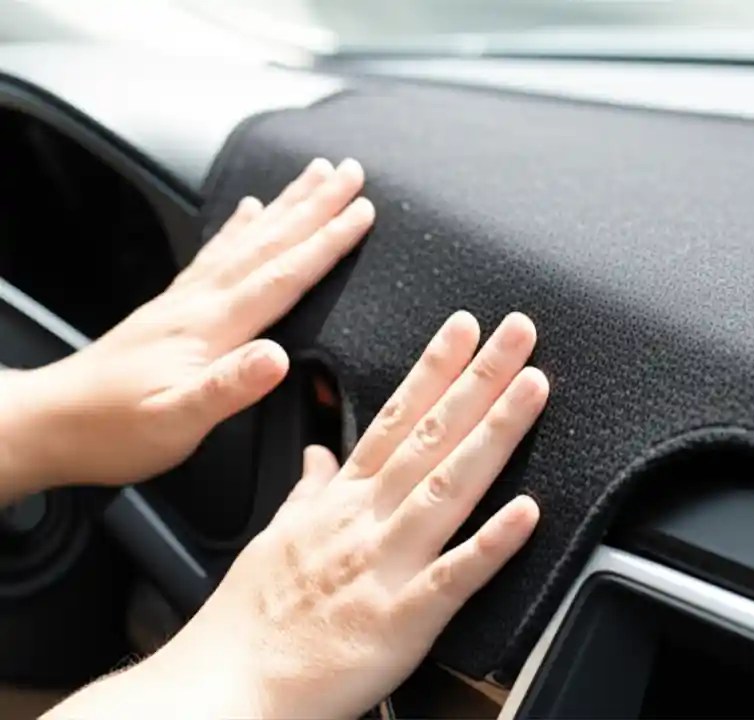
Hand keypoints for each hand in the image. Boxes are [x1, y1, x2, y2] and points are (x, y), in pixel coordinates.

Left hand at [0, 158, 372, 495]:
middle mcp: (200, 303)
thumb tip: (279, 357)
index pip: (282, 276)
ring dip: (285, 206)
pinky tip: (249, 211)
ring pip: (247, 240)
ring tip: (312, 175)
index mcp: (211, 327)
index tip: (362, 211)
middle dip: (314, 205)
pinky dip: (238, 228)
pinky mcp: (172, 308)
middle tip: (349, 170)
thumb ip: (229, 388)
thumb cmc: (113, 430)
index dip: (326, 242)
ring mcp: (184, 301)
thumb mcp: (176, 422)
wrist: (50, 425)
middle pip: (269, 243)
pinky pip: (216, 254)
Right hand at [68, 311, 548, 719]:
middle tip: (518, 331)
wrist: (227, 687)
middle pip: (432, 435)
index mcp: (343, 501)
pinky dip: (491, 543)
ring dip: (494, 433)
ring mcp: (387, 565)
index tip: (465, 327)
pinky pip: (455, 576)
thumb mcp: (278, 536)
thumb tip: (322, 450)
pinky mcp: (403, 619)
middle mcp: (368, 520)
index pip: (397, 418)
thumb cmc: (253, 619)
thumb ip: (311, 488)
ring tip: (532, 388)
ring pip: (450, 486)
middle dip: (479, 378)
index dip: (434, 368)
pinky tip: (528, 511)